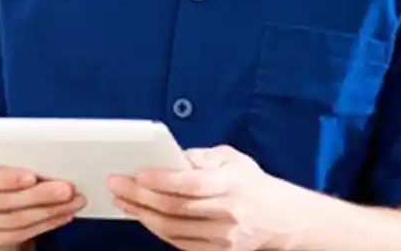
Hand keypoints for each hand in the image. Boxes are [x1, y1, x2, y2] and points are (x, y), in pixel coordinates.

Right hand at [0, 155, 85, 248]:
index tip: (32, 177)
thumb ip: (14, 154)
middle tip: (68, 188)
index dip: (6, 178)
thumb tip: (48, 152)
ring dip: (50, 211)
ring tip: (74, 201)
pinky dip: (46, 224)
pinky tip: (63, 214)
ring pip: (16, 221)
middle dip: (40, 195)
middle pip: (4, 201)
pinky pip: (20, 235)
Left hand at [107, 145, 305, 250]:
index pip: (190, 184)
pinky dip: (156, 230)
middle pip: (175, 208)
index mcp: (232, 184)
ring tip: (123, 200)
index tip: (137, 173)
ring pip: (172, 230)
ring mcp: (222, 238)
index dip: (161, 179)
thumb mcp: (233, 160)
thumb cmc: (253, 184)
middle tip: (117, 184)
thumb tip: (168, 158)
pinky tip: (142, 216)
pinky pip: (178, 243)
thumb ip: (201, 158)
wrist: (283, 220)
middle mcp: (227, 213)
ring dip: (141, 214)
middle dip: (140, 196)